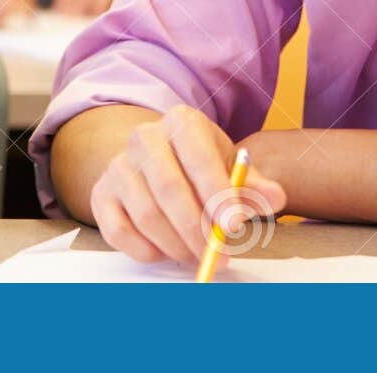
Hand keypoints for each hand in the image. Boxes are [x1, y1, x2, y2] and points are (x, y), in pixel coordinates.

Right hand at [89, 105, 286, 265]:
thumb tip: (276, 197)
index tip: (233, 226)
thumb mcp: (230, 167)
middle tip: (217, 255)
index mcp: (180, 122)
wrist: (159, 159)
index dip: (216, 194)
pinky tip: (167, 250)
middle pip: (169, 188)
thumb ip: (253, 185)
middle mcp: (143, 137)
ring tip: (197, 254)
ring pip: (146, 214)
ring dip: (176, 244)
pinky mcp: (101, 194)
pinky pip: (119, 231)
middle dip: (196, 229)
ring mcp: (118, 165)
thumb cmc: (201, 165)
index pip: (198, 157)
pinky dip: (146, 250)